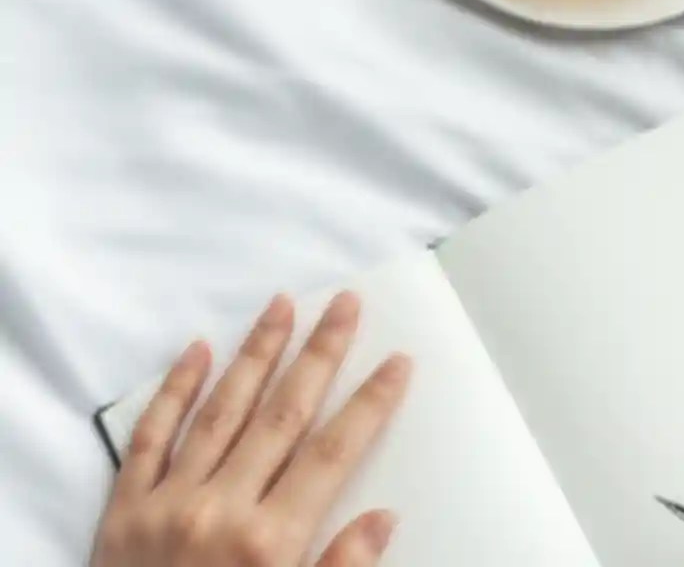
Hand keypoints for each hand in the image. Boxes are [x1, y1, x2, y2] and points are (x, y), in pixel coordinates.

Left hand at [91, 292, 411, 566]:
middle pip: (283, 414)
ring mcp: (168, 503)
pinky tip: (197, 350)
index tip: (397, 361)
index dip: (370, 403)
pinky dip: (173, 391)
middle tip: (345, 304)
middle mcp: (221, 509)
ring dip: (256, 353)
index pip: (334, 452)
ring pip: (221, 410)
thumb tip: (384, 518)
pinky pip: (150, 437)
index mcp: (271, 542)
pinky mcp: (123, 509)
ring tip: (282, 304)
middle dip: (319, 354)